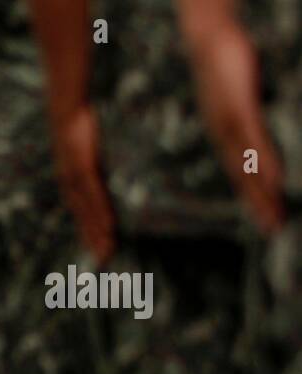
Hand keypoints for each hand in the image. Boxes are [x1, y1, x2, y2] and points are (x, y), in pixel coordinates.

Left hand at [48, 106, 115, 262]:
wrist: (65, 109)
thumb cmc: (79, 129)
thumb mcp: (87, 150)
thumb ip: (96, 164)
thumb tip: (108, 172)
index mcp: (72, 183)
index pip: (82, 213)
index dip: (89, 233)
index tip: (98, 250)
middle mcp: (70, 185)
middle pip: (83, 218)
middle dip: (92, 240)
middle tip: (103, 262)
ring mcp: (74, 179)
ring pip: (87, 212)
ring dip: (97, 232)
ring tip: (107, 250)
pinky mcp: (81, 168)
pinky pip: (93, 194)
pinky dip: (99, 212)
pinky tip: (108, 226)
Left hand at [179, 4, 283, 234]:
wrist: (208, 37)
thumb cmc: (222, 65)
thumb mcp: (234, 96)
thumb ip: (244, 118)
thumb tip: (252, 135)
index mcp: (223, 132)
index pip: (238, 170)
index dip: (251, 196)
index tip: (265, 219)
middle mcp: (223, 132)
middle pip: (241, 175)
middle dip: (257, 203)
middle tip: (273, 228)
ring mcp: (230, 120)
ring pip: (245, 163)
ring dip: (260, 190)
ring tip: (274, 212)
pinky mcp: (239, 105)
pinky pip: (251, 139)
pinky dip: (261, 161)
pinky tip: (273, 179)